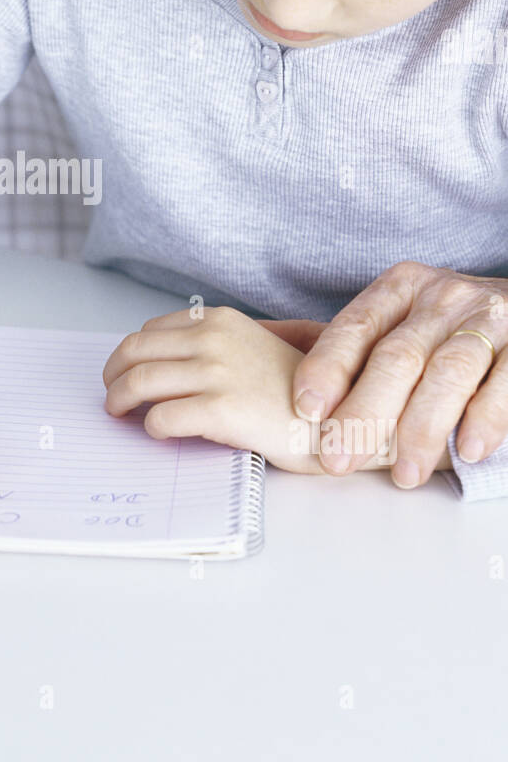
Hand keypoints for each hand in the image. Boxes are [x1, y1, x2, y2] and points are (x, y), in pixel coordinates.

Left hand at [103, 305, 449, 476]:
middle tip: (111, 397)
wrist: (344, 420)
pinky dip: (150, 427)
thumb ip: (217, 347)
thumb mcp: (257, 348)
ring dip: (119, 401)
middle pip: (133, 351)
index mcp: (220, 321)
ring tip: (121, 416)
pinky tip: (158, 434)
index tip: (123, 373)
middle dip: (113, 376)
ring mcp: (216, 373)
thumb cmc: (302, 394)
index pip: (150, 331)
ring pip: (137, 382)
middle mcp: (213, 339)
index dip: (130, 355)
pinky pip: (160, 418)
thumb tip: (169, 361)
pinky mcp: (220, 410)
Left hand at [289, 262, 507, 487]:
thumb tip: (275, 366)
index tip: (307, 408)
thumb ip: (350, 342)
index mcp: (401, 288)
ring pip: (449, 372)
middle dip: (364, 412)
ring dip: (422, 428)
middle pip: (397, 356)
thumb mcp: (401, 316)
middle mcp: (443, 298)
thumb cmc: (449, 324)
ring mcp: (490, 319)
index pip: (356, 326)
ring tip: (404, 473)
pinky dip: (486, 418)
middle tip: (339, 458)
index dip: (328, 367)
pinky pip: (506, 383)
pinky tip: (467, 449)